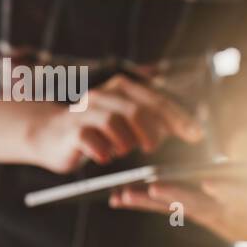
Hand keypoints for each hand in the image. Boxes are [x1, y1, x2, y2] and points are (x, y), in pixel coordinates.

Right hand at [27, 74, 203, 173]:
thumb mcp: (127, 123)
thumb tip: (191, 131)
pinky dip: (104, 151)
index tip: (196, 135)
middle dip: (152, 131)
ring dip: (126, 141)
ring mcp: (84, 112)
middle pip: (136, 110)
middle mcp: (103, 96)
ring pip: (114, 122)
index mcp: (121, 89)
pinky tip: (106, 157)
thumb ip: (155, 122)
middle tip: (153, 148)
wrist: (50, 135)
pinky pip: (91, 139)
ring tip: (124, 150)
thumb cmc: (97, 132)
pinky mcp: (71, 131)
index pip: (155, 100)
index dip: (178, 118)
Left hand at [108, 177, 246, 241]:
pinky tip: (118, 198)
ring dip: (148, 203)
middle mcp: (227, 216)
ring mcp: (209, 217)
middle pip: (201, 206)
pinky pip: (167, 210)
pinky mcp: (195, 214)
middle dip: (177, 197)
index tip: (212, 183)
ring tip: (121, 195)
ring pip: (176, 209)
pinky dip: (144, 203)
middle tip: (154, 188)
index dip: (227, 191)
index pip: (240, 199)